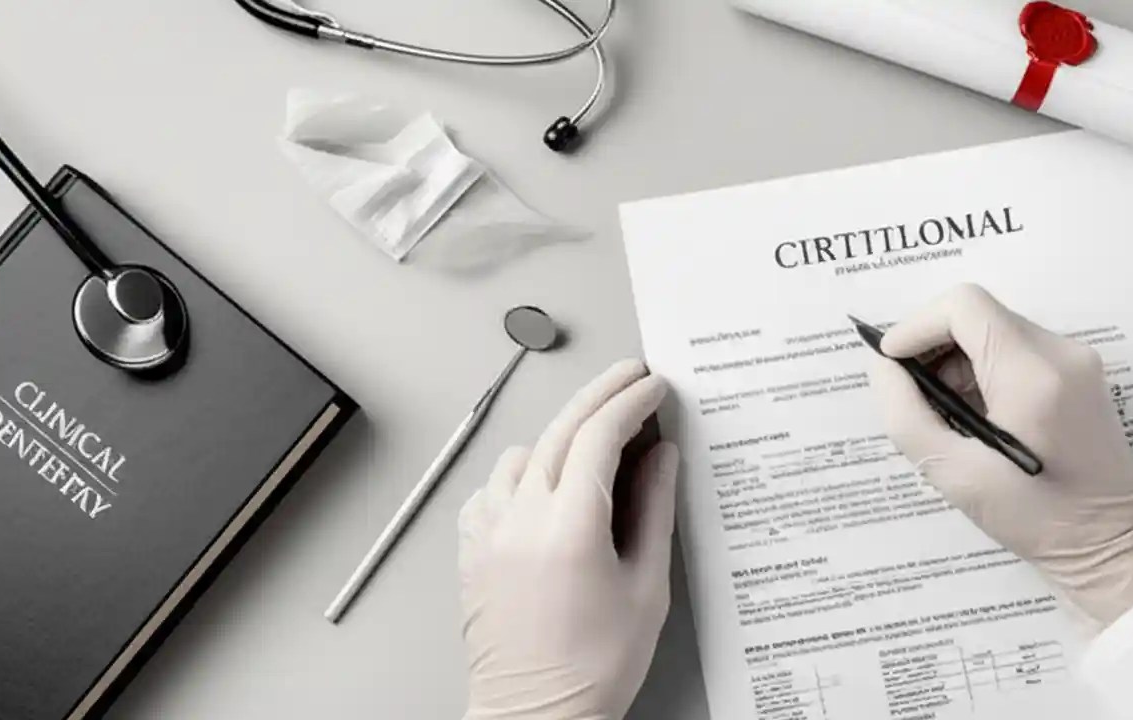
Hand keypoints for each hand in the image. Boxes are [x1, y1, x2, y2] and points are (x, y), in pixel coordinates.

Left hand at [458, 359, 678, 719]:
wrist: (535, 715)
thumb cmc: (592, 668)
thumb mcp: (646, 587)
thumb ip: (654, 511)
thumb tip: (661, 457)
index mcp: (570, 527)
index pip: (600, 434)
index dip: (631, 401)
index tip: (653, 387)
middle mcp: (521, 519)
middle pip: (561, 427)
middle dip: (600, 392)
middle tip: (631, 374)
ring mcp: (489, 531)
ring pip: (524, 453)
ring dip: (560, 434)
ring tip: (594, 439)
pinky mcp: (471, 549)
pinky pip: (492, 487)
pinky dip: (521, 473)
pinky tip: (544, 486)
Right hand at [868, 284, 1132, 624]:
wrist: (1110, 543)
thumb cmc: (1035, 518)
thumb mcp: (953, 473)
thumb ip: (906, 414)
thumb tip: (883, 369)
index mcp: (1032, 374)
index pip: (964, 306)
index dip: (917, 326)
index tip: (893, 363)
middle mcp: (1060, 353)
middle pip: (977, 315)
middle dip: (933, 347)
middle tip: (914, 396)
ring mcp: (1076, 360)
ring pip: (994, 329)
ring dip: (957, 361)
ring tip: (945, 414)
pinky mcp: (1079, 372)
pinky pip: (1016, 348)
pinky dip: (983, 369)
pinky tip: (976, 414)